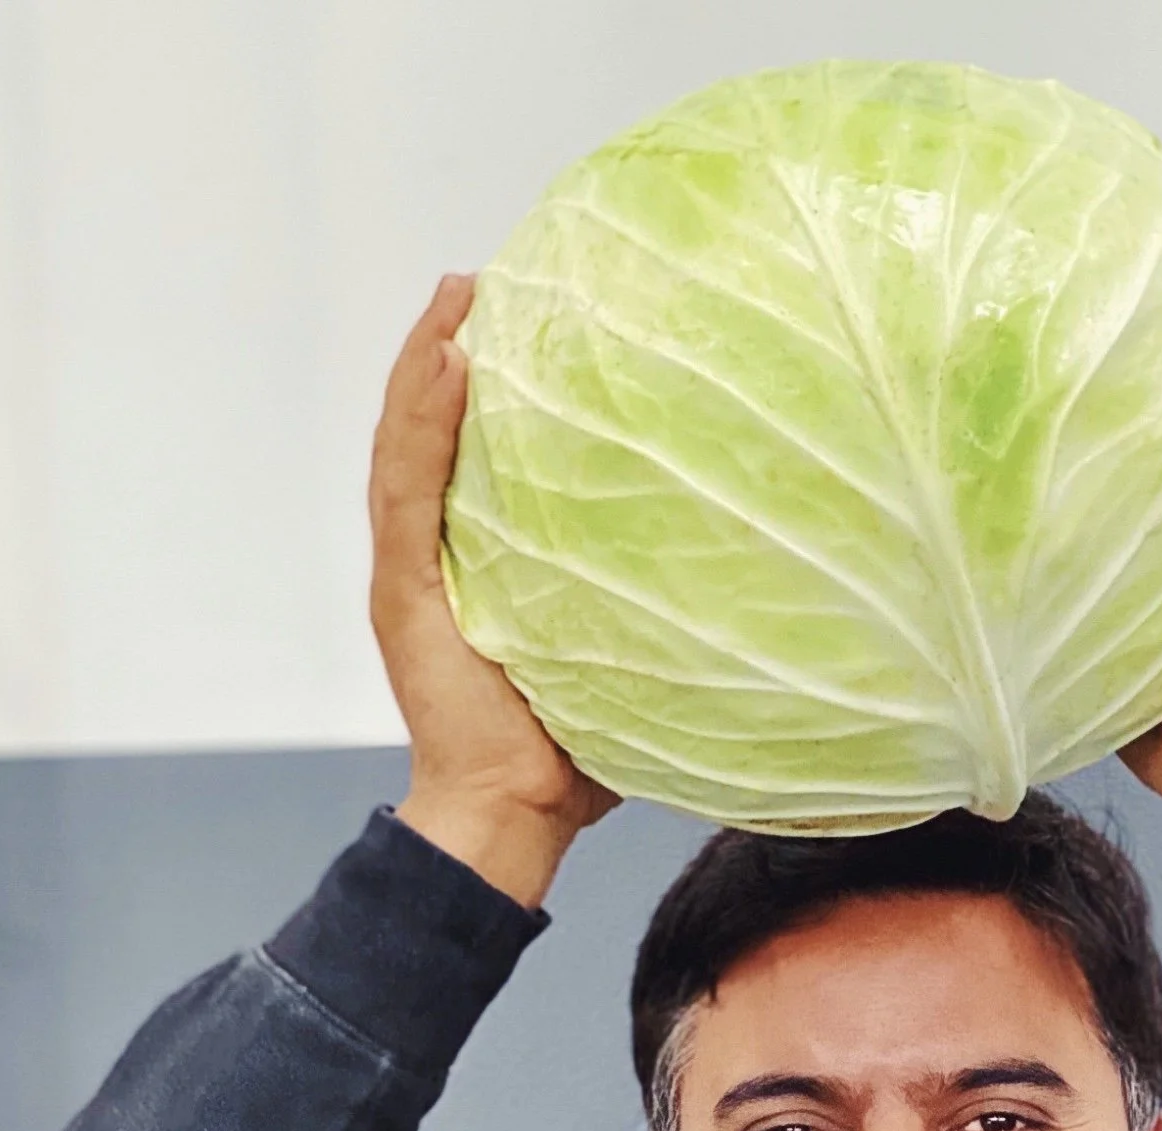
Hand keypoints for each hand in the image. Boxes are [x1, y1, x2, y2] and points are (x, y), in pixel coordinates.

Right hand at [371, 273, 617, 906]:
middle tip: (480, 280)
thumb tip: (758, 586)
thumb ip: (658, 615)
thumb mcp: (626, 661)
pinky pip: (407, 489)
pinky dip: (423, 421)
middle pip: (427, 434)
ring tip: (457, 294)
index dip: (485, 395)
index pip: (471, 464)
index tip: (525, 324)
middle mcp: (434, 562)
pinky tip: (449, 361)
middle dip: (446, 351)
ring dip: (425, 364)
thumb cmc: (576, 759)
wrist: (516, 818)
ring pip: (404, 445)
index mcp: (476, 572)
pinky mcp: (403, 593)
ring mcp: (411, 574)